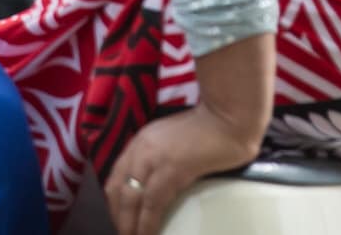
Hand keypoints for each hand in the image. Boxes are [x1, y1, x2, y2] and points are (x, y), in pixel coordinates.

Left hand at [103, 106, 261, 234]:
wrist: (227, 118)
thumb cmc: (207, 130)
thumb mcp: (171, 140)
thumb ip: (158, 156)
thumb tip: (152, 182)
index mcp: (140, 142)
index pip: (116, 176)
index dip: (114, 202)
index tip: (119, 218)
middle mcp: (140, 150)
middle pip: (117, 189)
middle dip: (118, 216)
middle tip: (124, 234)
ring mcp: (154, 159)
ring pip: (131, 199)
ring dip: (128, 224)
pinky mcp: (172, 170)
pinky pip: (153, 203)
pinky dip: (147, 223)